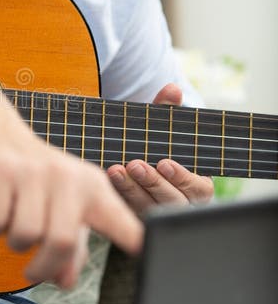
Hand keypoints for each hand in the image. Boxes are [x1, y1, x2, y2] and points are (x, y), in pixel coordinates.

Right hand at [0, 125, 142, 289]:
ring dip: (14, 242)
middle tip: (33, 272)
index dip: (135, 237)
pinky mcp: (0, 172)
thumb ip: (72, 249)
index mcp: (94, 189)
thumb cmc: (38, 184)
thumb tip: (64, 282)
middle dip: (43, 268)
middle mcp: (68, 178)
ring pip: (23, 236)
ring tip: (14, 220)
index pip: (120, 219)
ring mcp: (33, 172)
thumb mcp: (64, 210)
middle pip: (62, 242)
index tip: (152, 252)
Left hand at [107, 82, 213, 213]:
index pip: (197, 188)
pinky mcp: (134, 215)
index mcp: (197, 185)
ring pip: (148, 208)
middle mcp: (180, 202)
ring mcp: (156, 210)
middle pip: (172, 201)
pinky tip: (107, 179)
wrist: (134, 155)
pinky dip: (117, 195)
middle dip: (152, 183)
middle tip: (135, 164)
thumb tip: (173, 89)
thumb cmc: (157, 143)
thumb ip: (168, 108)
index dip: (182, 177)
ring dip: (131, 189)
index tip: (164, 163)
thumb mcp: (163, 126)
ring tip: (115, 170)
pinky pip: (127, 210)